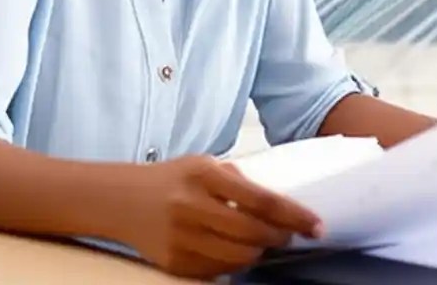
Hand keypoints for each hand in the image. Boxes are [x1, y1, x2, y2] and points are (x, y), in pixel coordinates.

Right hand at [120, 154, 323, 279]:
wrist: (121, 200)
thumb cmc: (173, 179)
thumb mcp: (205, 165)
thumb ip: (239, 182)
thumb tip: (279, 205)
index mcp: (204, 175)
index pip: (262, 201)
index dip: (295, 216)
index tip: (315, 225)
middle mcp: (191, 207)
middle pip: (253, 233)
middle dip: (280, 237)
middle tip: (290, 235)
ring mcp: (181, 238)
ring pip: (239, 257)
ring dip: (259, 252)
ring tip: (263, 242)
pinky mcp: (174, 262)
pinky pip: (218, 271)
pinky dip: (235, 264)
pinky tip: (237, 251)